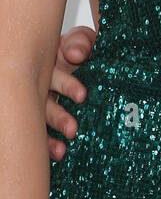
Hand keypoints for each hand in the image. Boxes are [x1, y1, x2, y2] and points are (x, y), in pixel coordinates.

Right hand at [45, 25, 95, 162]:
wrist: (84, 59)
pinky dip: (47, 146)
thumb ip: (81, 43)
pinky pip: (41, 136)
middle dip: (57, 117)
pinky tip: (57, 156)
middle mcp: (38, 86)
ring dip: (48, 137)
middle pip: (43, 103)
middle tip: (73, 130)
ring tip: (62, 151)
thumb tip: (74, 55)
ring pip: (40, 121)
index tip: (83, 96)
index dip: (67, 85)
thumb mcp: (82, 43)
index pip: (54, 75)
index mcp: (47, 66)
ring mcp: (40, 104)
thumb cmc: (80, 50)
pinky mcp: (44, 122)